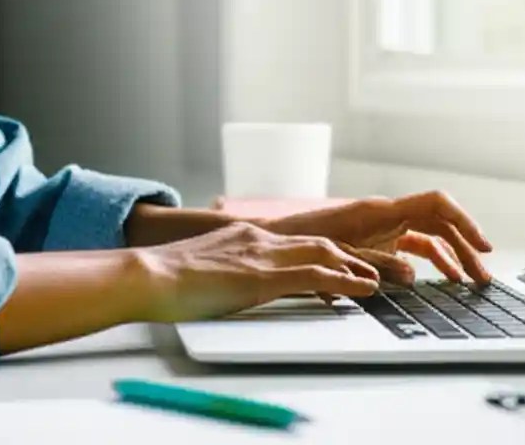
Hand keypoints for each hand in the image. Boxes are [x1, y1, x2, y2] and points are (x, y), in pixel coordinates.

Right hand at [134, 221, 380, 322]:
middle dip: (349, 256)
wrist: (147, 275)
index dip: (325, 251)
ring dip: (356, 267)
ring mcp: (263, 255)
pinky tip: (363, 289)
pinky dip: (346, 281)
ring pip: (325, 253)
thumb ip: (223, 269)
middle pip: (319, 242)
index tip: (342, 261)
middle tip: (371, 269)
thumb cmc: (163, 278)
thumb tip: (228, 282)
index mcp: (243, 235)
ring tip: (377, 280)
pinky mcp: (264, 276)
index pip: (296, 240)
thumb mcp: (202, 268)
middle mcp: (259, 238)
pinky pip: (316, 276)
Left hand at [260, 191, 493, 285]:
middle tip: (484, 275)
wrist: (271, 242)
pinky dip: (430, 261)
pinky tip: (441, 280)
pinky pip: (413, 247)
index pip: (436, 204)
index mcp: (380, 210)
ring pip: (429, 236)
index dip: (464, 221)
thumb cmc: (298, 242)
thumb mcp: (338, 255)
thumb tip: (411, 275)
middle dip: (465, 247)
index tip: (482, 245)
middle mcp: (386, 214)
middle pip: (439, 224)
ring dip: (452, 257)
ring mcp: (382, 227)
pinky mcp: (376, 240)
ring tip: (470, 281)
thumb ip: (375, 263)